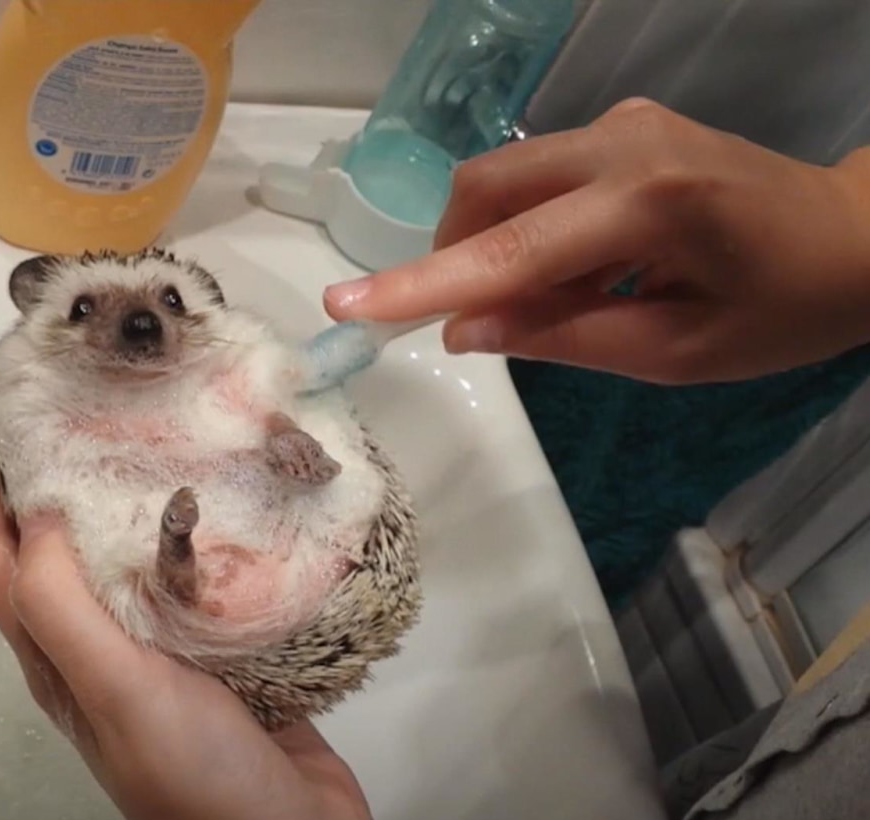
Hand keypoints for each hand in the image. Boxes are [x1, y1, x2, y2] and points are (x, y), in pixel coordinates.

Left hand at [0, 423, 380, 819]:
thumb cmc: (193, 778)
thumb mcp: (112, 690)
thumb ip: (63, 607)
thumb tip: (38, 509)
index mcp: (54, 654)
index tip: (8, 405)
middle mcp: (97, 644)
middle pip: (59, 541)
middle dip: (62, 467)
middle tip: (96, 395)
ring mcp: (160, 647)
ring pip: (129, 550)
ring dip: (134, 489)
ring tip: (161, 424)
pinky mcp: (222, 648)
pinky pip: (200, 574)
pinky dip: (204, 527)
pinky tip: (230, 489)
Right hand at [324, 98, 869, 384]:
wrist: (859, 237)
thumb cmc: (785, 309)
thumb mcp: (678, 352)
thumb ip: (565, 336)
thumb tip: (463, 330)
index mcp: (650, 204)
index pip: (510, 251)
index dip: (421, 284)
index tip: (344, 306)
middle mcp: (624, 142)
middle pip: (484, 189)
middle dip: (454, 257)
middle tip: (482, 322)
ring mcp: (623, 124)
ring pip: (503, 178)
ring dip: (492, 244)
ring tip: (552, 302)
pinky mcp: (624, 125)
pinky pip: (539, 176)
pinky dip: (529, 228)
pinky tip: (581, 270)